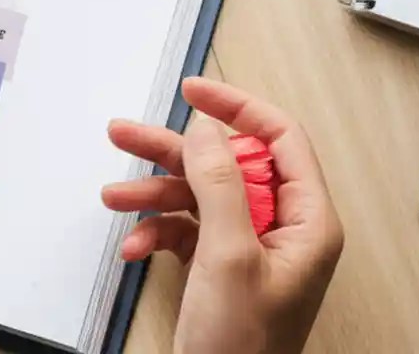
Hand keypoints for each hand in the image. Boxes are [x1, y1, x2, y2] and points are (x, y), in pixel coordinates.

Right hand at [101, 77, 343, 353]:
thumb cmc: (243, 348)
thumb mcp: (229, 255)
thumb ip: (221, 184)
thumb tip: (208, 130)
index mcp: (305, 221)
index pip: (279, 139)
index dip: (236, 108)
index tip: (193, 91)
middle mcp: (279, 229)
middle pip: (225, 165)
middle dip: (173, 153)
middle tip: (126, 133)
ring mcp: (246, 248)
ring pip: (196, 196)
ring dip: (153, 195)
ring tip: (114, 195)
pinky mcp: (217, 267)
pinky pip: (183, 230)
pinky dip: (154, 233)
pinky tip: (135, 246)